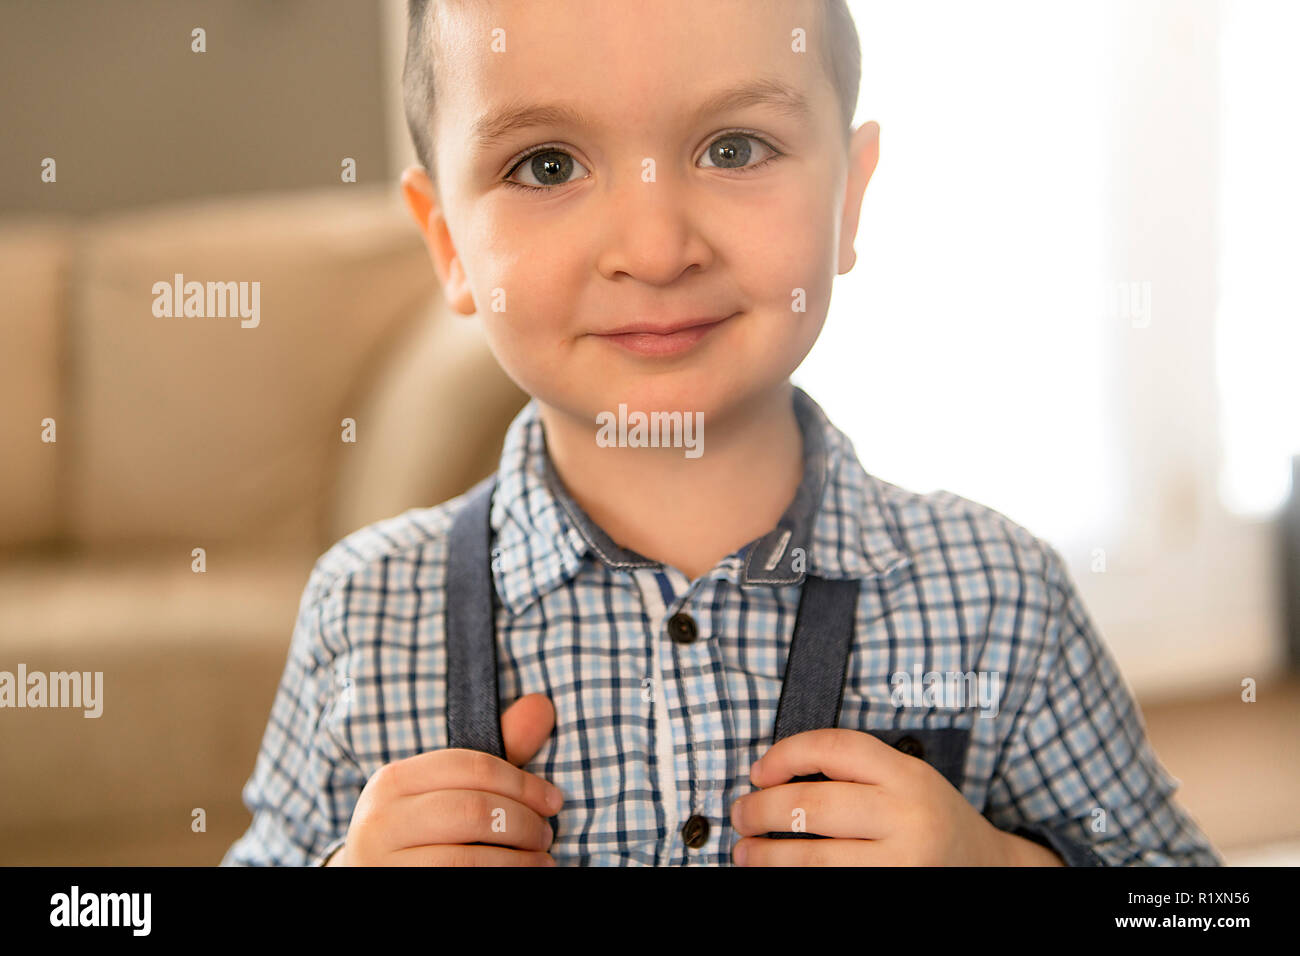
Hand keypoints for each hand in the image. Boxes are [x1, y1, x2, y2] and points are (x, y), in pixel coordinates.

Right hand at [329, 693, 562, 865]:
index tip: (554, 800)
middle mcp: (381, 818)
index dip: (522, 782)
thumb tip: (542, 705)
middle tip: (546, 833)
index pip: (471, 766)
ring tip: (542, 860)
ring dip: (518, 859)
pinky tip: (522, 875)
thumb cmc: (421, 828)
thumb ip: (497, 752)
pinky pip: (460, 878)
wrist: (368, 879)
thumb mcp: (448, 789)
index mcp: (395, 779)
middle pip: (472, 810)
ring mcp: (384, 861)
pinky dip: (499, 876)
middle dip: (522, 822)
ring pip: (468, 856)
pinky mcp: (394, 886)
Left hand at [730, 728, 1055, 865]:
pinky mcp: (892, 894)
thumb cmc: (931, 819)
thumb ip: (854, 772)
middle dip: (763, 810)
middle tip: (740, 814)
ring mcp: (902, 863)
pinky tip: (778, 876)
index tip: (758, 770)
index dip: (786, 754)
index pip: (835, 747)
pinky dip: (794, 881)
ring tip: (745, 852)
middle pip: (814, 805)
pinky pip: (828, 886)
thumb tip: (770, 778)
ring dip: (767, 856)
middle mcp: (907, 816)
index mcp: (907, 775)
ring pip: (813, 858)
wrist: (989, 869)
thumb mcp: (906, 780)